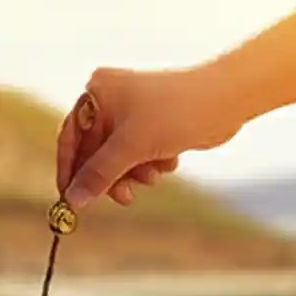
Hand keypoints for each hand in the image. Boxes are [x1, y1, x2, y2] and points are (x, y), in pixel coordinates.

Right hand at [56, 64, 247, 209]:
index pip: (70, 137)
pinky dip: (150, 164)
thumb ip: (99, 175)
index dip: (69, 170)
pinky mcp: (153, 126)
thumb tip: (72, 202)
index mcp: (97, 93)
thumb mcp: (131, 147)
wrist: (226, 100)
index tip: (69, 200)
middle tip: (122, 198)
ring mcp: (133, 113)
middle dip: (111, 176)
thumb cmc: (175, 112)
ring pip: (119, 158)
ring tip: (152, 176)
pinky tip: (168, 162)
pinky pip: (139, 155)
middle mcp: (110, 100)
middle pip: (95, 152)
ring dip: (134, 173)